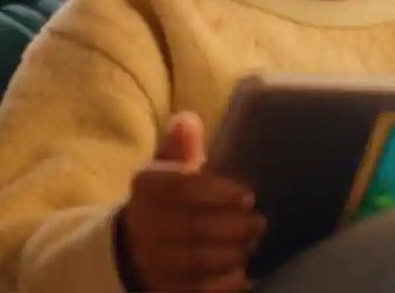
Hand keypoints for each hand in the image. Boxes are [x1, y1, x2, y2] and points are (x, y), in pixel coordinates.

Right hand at [119, 112, 265, 291]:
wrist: (134, 243)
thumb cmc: (168, 198)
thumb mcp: (169, 167)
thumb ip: (181, 146)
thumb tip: (187, 119)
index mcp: (147, 185)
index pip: (182, 187)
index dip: (217, 192)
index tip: (248, 195)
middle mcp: (142, 223)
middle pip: (193, 227)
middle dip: (233, 226)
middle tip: (260, 222)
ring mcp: (149, 259)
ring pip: (196, 260)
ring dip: (232, 252)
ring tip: (253, 242)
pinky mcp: (161, 287)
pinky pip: (195, 289)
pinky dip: (222, 282)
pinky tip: (241, 273)